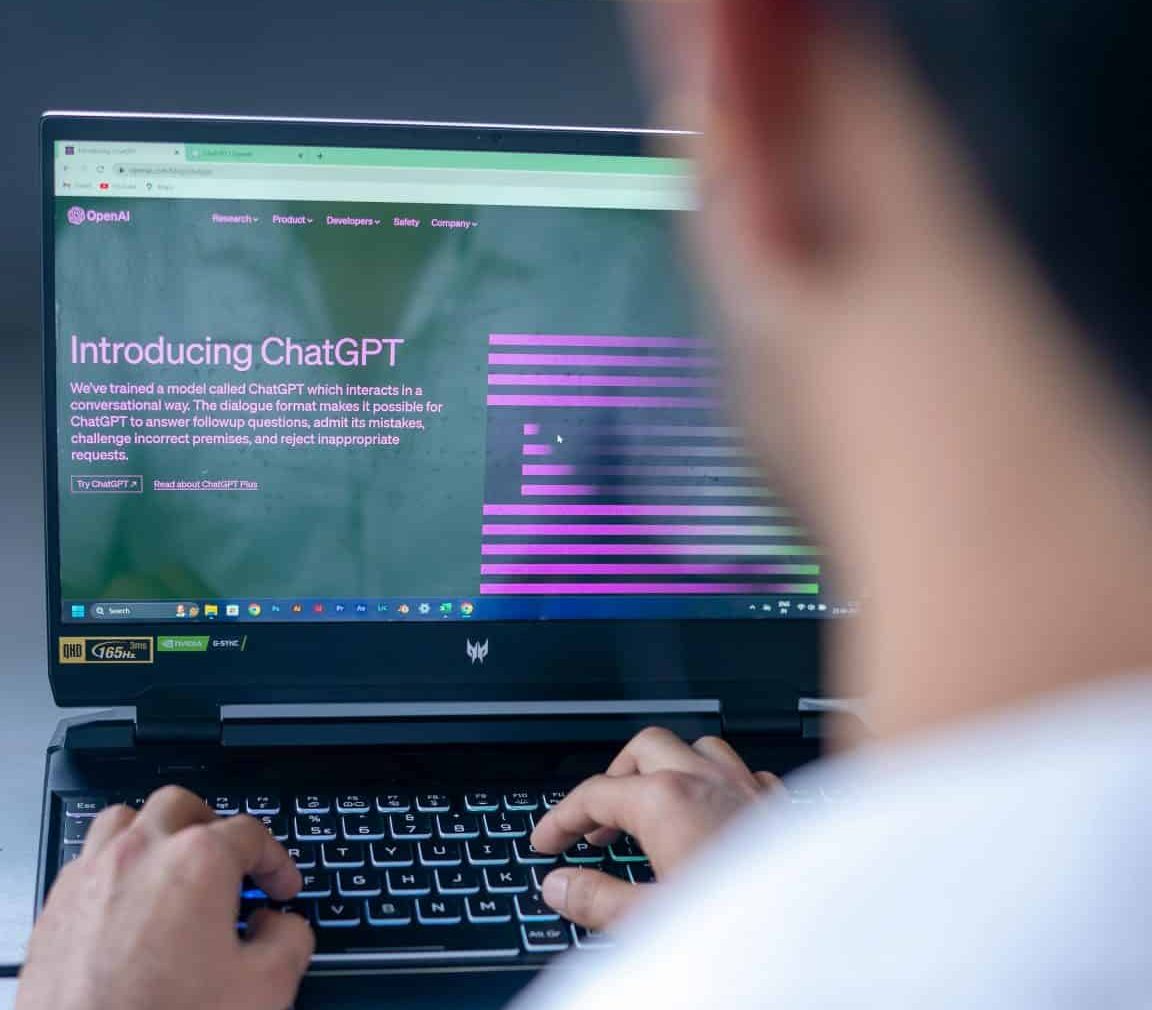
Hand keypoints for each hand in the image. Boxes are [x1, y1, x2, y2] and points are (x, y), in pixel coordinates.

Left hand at [16, 786, 312, 1009]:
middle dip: (213, 828)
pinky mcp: (56, 910)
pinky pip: (88, 863)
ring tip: (173, 868)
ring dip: (156, 836)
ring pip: (125, 821)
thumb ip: (290, 939)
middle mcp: (140, 855)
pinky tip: (130, 904)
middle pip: (182, 807)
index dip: (276, 862)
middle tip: (231, 863)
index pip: (250, 834)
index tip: (281, 889)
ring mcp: (91, 878)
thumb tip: (282, 926)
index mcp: (197, 862)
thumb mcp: (264, 988)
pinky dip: (115, 869)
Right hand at [531, 727, 780, 929]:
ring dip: (667, 770)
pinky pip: (739, 771)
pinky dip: (715, 783)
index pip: (595, 792)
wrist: (812, 933)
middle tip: (596, 822)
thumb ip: (597, 899)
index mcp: (667, 800)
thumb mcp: (649, 918)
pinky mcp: (776, 803)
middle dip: (613, 778)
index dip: (561, 817)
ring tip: (649, 805)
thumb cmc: (741, 927)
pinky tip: (711, 811)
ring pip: (695, 748)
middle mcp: (706, 780)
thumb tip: (560, 886)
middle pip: (644, 749)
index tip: (548, 840)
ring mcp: (745, 786)